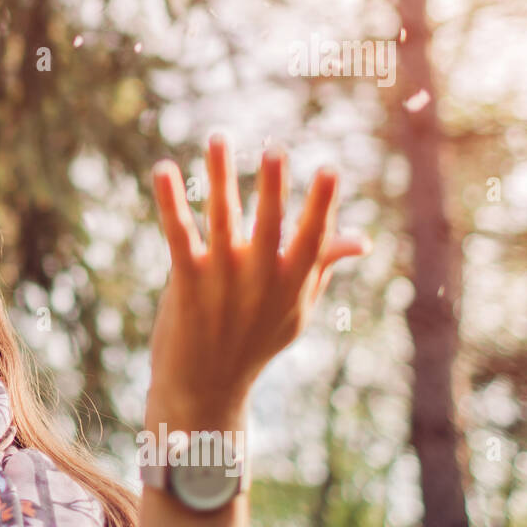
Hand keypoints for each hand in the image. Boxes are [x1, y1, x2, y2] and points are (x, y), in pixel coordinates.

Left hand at [146, 134, 369, 428]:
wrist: (204, 389)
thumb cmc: (254, 342)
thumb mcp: (296, 309)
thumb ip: (321, 267)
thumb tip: (362, 240)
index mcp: (292, 284)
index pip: (311, 239)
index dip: (322, 205)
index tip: (331, 170)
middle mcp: (260, 281)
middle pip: (269, 225)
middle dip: (274, 186)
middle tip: (275, 148)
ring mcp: (222, 281)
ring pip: (222, 219)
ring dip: (220, 177)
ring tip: (218, 138)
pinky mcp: (185, 282)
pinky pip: (178, 234)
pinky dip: (170, 200)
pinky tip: (164, 169)